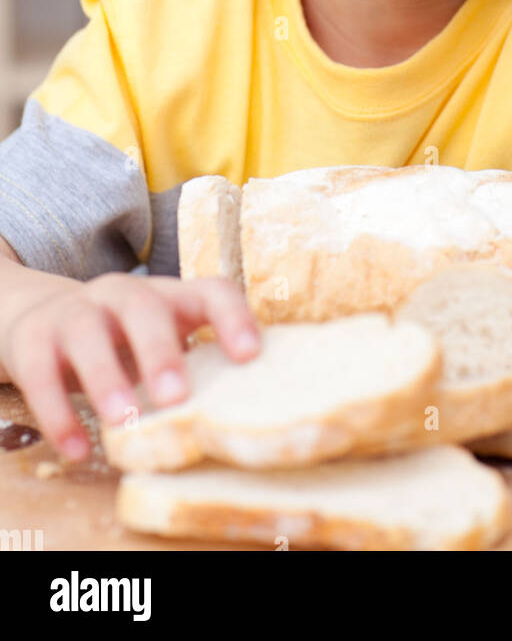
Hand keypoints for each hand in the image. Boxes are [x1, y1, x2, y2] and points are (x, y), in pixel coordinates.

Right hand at [0, 274, 260, 460]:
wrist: (40, 320)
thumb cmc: (122, 342)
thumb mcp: (159, 343)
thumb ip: (193, 368)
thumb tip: (238, 421)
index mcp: (168, 296)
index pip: (210, 290)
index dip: (233, 318)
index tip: (249, 355)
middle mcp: (122, 294)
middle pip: (143, 306)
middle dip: (161, 350)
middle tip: (176, 396)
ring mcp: (75, 312)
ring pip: (88, 335)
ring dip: (106, 378)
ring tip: (123, 422)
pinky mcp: (33, 340)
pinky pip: (41, 373)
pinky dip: (58, 414)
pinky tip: (76, 450)